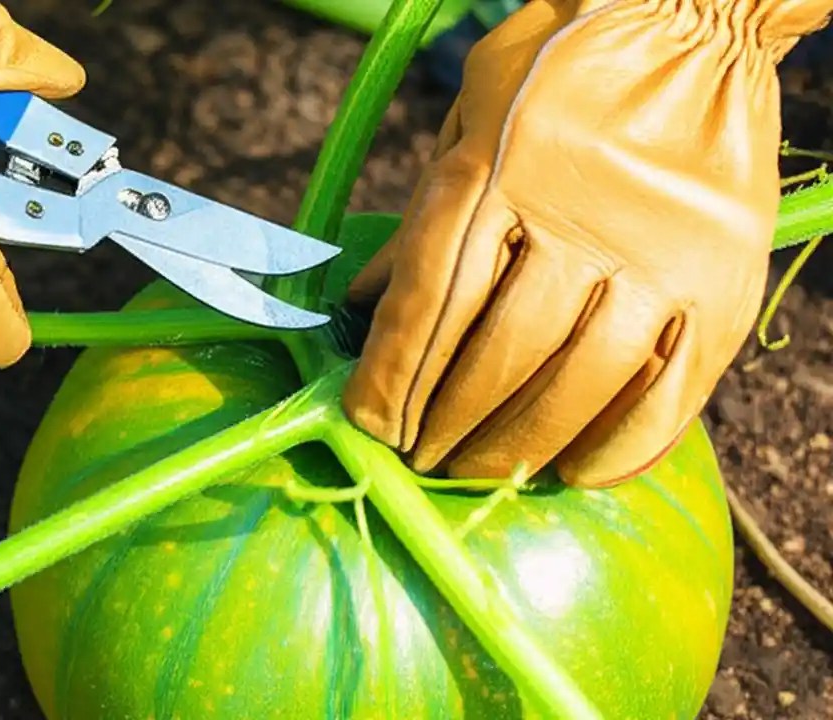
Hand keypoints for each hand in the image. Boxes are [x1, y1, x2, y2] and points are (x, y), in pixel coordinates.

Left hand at [341, 0, 830, 486]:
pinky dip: (615, 448)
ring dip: (515, 446)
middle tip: (418, 457)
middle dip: (444, 423)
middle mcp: (579, 218)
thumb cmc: (559, 67)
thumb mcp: (468, 116)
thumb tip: (361, 305)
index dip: (391, 376)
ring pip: (576, 385)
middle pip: (497, 356)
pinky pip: (668, 395)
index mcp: (500, 171)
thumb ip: (421, 215)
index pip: (432, 300)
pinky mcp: (720, 285)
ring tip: (476, 470)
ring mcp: (658, 256)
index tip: (368, 423)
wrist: (695, 20)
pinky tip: (570, 471)